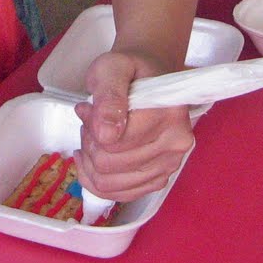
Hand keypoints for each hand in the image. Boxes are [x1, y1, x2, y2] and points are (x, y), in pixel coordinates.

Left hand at [73, 50, 193, 200]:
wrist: (149, 76)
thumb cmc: (129, 70)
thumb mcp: (111, 68)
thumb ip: (108, 96)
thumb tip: (106, 134)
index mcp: (169, 115)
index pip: (112, 142)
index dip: (90, 126)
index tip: (86, 108)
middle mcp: (176, 145)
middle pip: (109, 165)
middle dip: (89, 143)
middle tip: (89, 121)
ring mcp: (170, 166)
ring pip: (109, 184)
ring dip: (90, 162)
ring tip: (93, 137)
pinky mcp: (159, 179)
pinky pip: (118, 194)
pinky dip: (96, 180)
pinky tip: (92, 160)